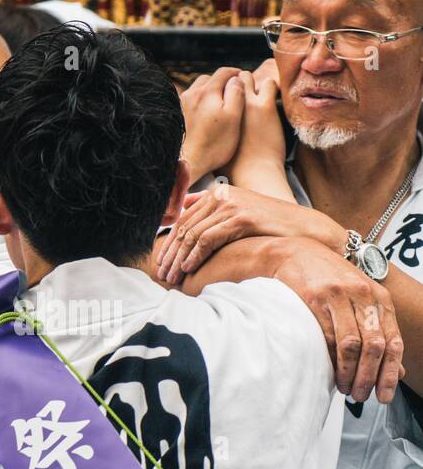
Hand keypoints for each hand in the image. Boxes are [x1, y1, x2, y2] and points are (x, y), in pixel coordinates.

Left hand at [157, 184, 344, 284]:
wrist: (307, 229)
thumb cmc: (273, 228)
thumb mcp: (241, 216)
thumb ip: (215, 214)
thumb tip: (185, 217)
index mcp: (218, 192)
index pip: (183, 218)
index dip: (169, 241)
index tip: (160, 261)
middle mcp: (221, 194)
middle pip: (184, 225)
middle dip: (170, 252)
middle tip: (161, 272)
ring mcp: (231, 204)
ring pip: (193, 233)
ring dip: (179, 257)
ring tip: (171, 275)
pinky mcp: (240, 217)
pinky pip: (208, 238)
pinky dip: (195, 255)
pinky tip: (188, 268)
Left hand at [179, 67, 243, 181]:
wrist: (188, 161)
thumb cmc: (215, 143)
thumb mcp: (234, 117)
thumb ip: (236, 94)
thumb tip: (236, 79)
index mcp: (207, 92)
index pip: (223, 72)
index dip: (236, 73)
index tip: (244, 77)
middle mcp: (191, 94)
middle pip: (209, 79)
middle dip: (222, 81)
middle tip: (234, 89)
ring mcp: (182, 104)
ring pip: (198, 89)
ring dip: (211, 90)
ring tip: (221, 101)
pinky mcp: (177, 114)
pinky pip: (191, 100)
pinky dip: (201, 100)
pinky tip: (208, 112)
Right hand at [221, 61, 286, 187]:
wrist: (251, 171)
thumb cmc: (231, 162)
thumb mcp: (211, 141)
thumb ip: (209, 127)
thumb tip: (209, 121)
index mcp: (209, 110)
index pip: (212, 86)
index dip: (222, 88)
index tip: (229, 93)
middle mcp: (223, 102)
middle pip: (228, 78)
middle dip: (236, 81)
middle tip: (245, 90)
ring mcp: (244, 102)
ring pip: (247, 76)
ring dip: (252, 82)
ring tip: (259, 92)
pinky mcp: (264, 106)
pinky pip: (268, 83)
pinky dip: (269, 86)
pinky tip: (271, 95)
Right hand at [271, 241, 404, 403]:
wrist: (296, 252)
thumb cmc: (330, 279)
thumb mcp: (361, 300)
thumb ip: (379, 330)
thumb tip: (398, 371)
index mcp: (379, 298)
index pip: (393, 342)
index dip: (389, 373)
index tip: (383, 395)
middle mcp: (363, 295)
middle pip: (374, 345)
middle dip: (368, 376)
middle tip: (360, 395)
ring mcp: (338, 295)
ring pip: (351, 343)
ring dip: (348, 371)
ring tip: (343, 387)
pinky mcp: (314, 297)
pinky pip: (326, 334)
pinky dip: (329, 357)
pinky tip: (328, 369)